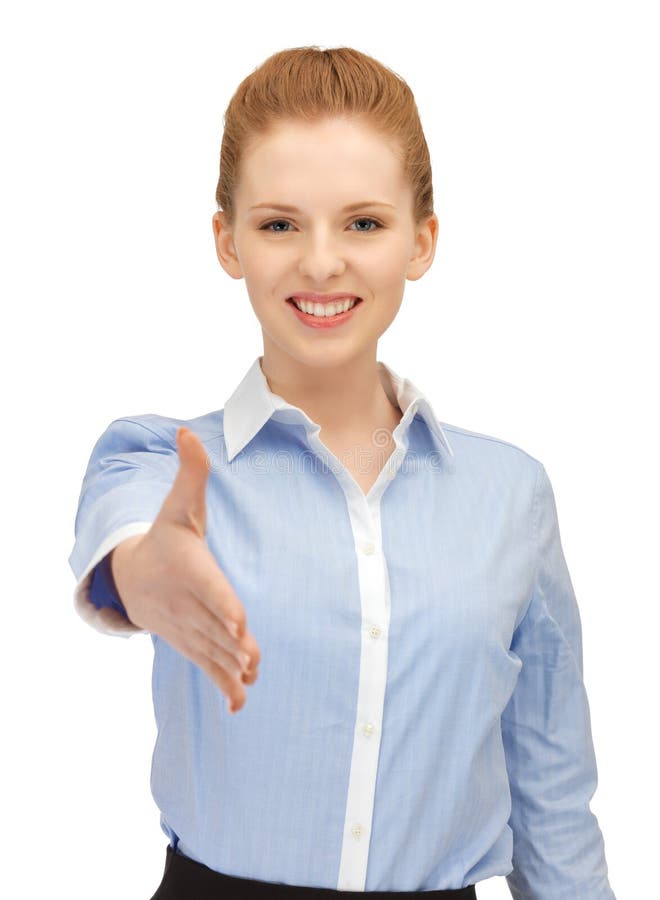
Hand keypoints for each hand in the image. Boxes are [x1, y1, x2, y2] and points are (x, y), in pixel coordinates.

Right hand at [110, 426, 259, 713]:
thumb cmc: (165, 536)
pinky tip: (239, 704)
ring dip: (229, 667)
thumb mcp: (178, 504)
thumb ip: (191, 472)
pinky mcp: (193, 643)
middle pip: (213, 624)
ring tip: (249, 680)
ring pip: (212, 650)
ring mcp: (189, 627)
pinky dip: (222, 685)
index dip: (223, 604)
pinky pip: (207, 666)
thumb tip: (186, 431)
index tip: (238, 621)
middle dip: (231, 642)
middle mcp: (187, 602)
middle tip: (250, 658)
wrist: (132, 576)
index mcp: (189, 569)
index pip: (208, 587)